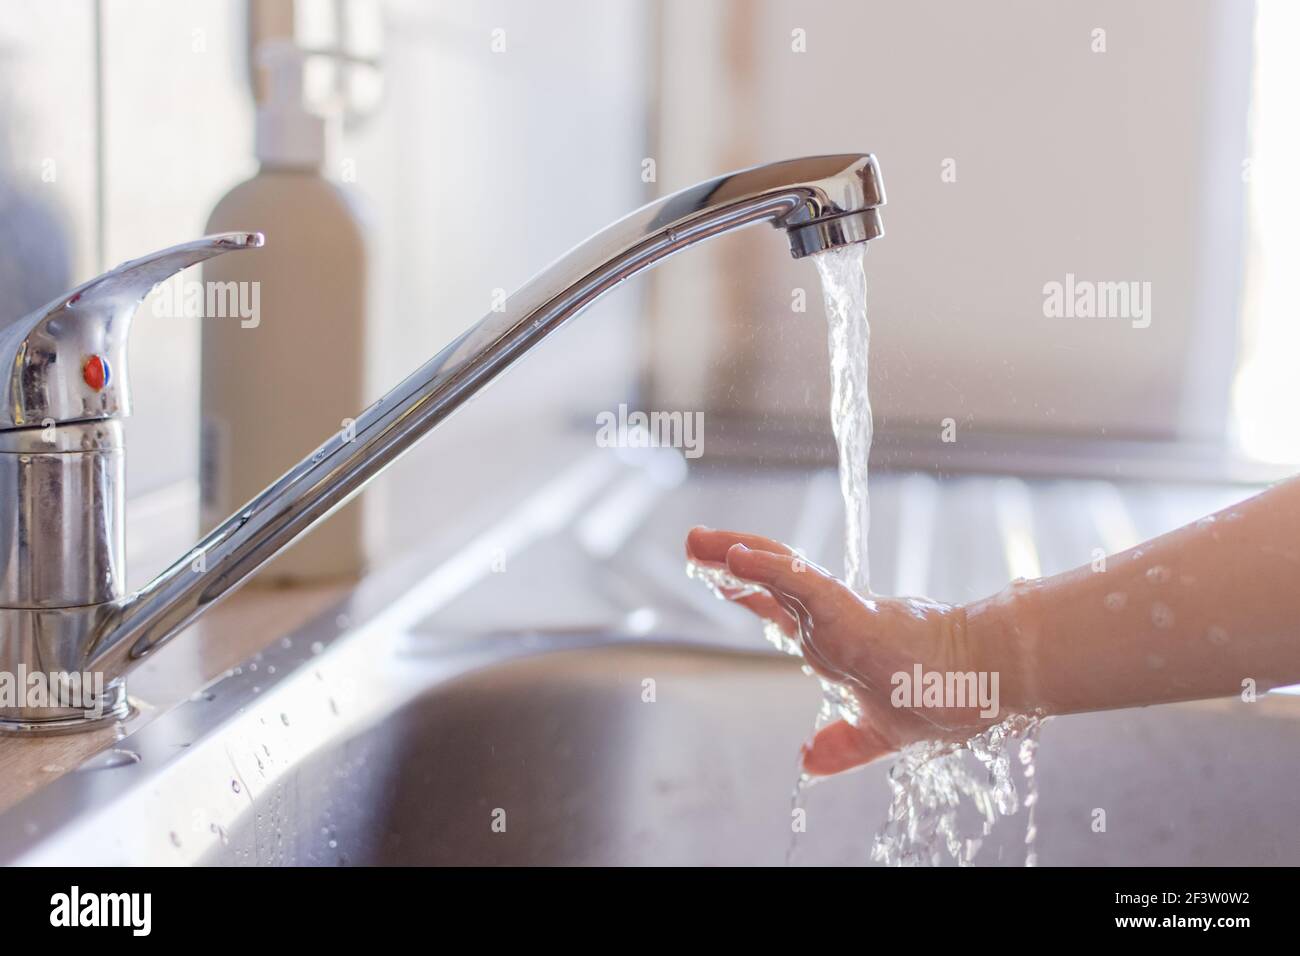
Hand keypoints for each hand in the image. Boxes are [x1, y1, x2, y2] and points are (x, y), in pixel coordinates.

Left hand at [686, 527, 1011, 775]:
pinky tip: (734, 558)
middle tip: (695, 540)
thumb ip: (845, 744)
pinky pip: (800, 585)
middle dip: (727, 559)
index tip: (717, 574)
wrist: (986, 686)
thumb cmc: (944, 697)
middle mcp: (832, 622)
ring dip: (734, 554)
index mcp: (838, 639)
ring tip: (699, 540)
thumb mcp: (882, 732)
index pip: (782, 606)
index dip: (747, 589)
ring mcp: (839, 615)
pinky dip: (766, 570)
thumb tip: (808, 760)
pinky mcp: (851, 615)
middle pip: (770, 580)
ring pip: (778, 574)